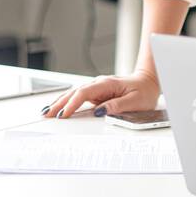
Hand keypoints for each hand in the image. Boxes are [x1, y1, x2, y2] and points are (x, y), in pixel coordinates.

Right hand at [41, 71, 160, 118]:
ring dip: (60, 102)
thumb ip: (117, 105)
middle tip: (47, 115)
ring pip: (74, 94)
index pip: (84, 93)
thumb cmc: (144, 91)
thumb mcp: (135, 101)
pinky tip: (58, 107)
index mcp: (107, 84)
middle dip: (60, 104)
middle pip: (75, 93)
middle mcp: (99, 84)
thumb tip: (99, 111)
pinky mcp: (97, 93)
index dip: (73, 104)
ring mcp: (97, 88)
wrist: (149, 81)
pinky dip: (66, 102)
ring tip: (47, 112)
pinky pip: (78, 97)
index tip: (64, 114)